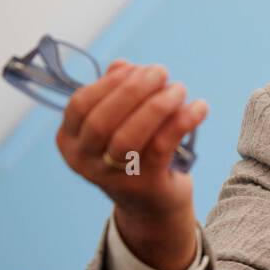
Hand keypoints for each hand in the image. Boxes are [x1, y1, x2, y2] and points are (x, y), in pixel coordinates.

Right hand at [55, 59, 207, 269]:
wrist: (152, 204)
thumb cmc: (134, 152)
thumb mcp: (119, 122)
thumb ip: (117, 92)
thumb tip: (124, 65)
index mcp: (69, 141)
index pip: (80, 105)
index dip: (108, 82)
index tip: (137, 68)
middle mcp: (84, 161)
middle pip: (103, 120)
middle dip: (134, 90)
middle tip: (162, 71)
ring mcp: (112, 176)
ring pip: (130, 136)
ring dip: (157, 106)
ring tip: (180, 88)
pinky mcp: (144, 185)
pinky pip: (162, 148)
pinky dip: (182, 122)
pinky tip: (200, 107)